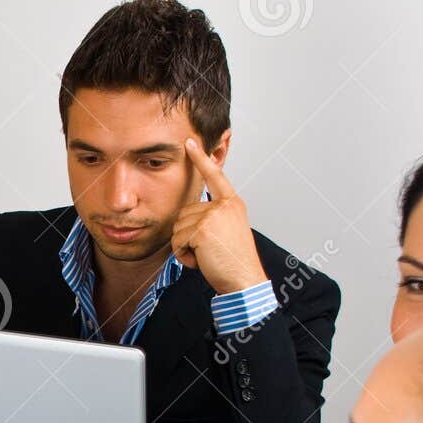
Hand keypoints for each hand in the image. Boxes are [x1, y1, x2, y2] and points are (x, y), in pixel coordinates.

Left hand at [172, 139, 268, 293]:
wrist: (244, 280)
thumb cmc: (233, 261)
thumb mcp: (227, 231)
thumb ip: (213, 217)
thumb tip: (189, 216)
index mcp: (232, 204)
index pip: (215, 176)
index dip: (201, 159)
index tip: (189, 142)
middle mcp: (224, 205)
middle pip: (184, 213)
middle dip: (187, 236)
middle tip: (208, 250)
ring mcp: (214, 215)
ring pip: (178, 228)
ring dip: (185, 248)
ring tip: (207, 256)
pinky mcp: (203, 229)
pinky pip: (178, 241)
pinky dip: (184, 257)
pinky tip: (201, 262)